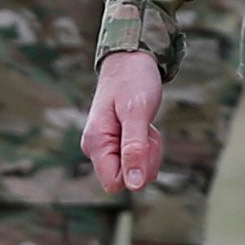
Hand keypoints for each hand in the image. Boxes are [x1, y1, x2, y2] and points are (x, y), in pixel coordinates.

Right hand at [82, 52, 167, 194]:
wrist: (132, 58)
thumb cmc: (134, 81)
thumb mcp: (137, 113)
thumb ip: (135, 149)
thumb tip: (134, 185)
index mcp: (95, 143)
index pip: (115, 183)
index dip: (136, 169)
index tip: (142, 142)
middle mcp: (96, 148)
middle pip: (128, 178)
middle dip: (145, 157)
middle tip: (145, 128)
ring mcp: (106, 146)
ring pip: (137, 169)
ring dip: (148, 149)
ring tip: (144, 123)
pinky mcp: (117, 143)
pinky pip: (139, 157)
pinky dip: (148, 143)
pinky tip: (144, 124)